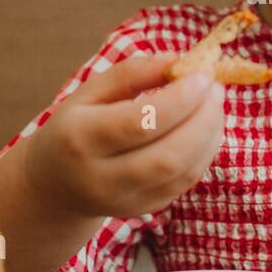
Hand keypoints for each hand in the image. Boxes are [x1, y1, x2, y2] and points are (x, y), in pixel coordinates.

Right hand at [25, 52, 224, 218]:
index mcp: (80, 138)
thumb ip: (132, 73)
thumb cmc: (76, 126)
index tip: (202, 75)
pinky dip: (205, 151)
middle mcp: (100, 177)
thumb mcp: (90, 92)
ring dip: (210, 135)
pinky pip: (185, 182)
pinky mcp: (144, 210)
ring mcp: (124, 201)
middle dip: (203, 120)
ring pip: (182, 173)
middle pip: (167, 156)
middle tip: (215, 89)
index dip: (179, 99)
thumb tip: (179, 60)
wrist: (56, 185)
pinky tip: (205, 127)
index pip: (139, 123)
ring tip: (213, 104)